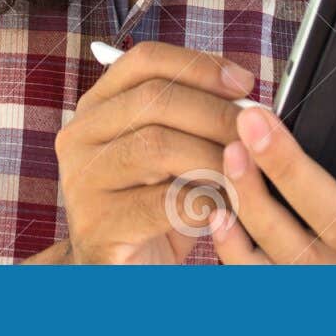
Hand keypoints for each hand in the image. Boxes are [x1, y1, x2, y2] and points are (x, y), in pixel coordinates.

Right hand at [55, 40, 254, 263]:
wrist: (124, 275)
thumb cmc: (158, 209)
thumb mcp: (176, 154)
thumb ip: (196, 120)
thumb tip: (249, 99)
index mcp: (98, 107)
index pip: (144, 61)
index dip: (199, 65)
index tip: (244, 82)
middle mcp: (79, 135)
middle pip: (154, 99)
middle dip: (216, 112)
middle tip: (256, 134)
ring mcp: (81, 181)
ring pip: (157, 145)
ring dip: (214, 157)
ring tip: (244, 174)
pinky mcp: (96, 226)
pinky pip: (162, 202)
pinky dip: (203, 203)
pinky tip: (221, 210)